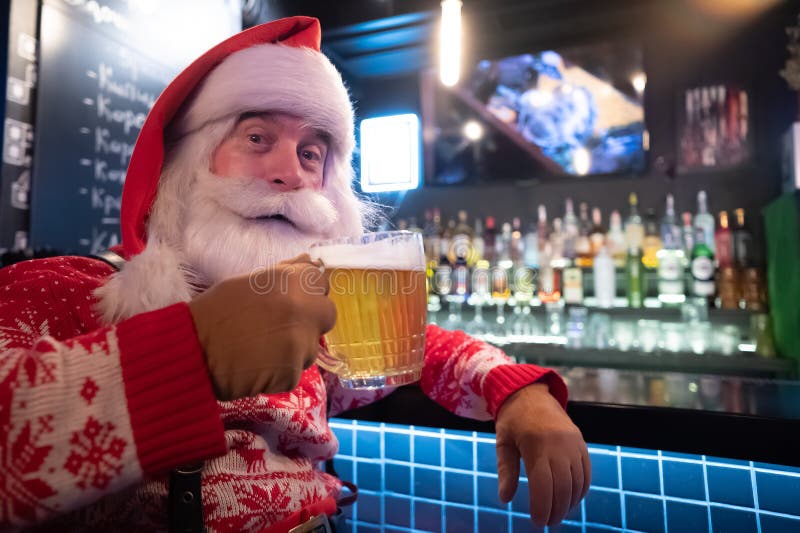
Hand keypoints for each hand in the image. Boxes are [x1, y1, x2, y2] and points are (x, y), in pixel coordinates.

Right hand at [188, 254, 335, 399]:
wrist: (192, 350)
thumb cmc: (215, 312)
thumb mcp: (249, 281)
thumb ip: (286, 273)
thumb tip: (311, 262)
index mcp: (291, 282)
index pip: (321, 282)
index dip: (310, 292)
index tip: (296, 299)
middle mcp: (303, 310)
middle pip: (328, 314)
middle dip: (312, 320)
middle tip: (285, 326)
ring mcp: (301, 344)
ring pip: (311, 346)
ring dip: (295, 347)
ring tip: (262, 348)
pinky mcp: (292, 373)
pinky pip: (294, 371)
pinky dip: (280, 371)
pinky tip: (258, 365)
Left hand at [495, 383, 590, 526]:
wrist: (531, 392)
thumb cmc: (513, 419)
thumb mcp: (503, 442)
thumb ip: (506, 471)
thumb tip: (505, 499)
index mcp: (536, 444)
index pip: (543, 484)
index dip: (542, 506)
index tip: (537, 521)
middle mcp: (558, 444)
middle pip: (563, 487)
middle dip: (557, 510)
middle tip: (548, 522)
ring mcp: (573, 443)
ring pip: (577, 482)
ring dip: (570, 503)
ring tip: (558, 514)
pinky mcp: (581, 443)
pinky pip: (586, 472)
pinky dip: (581, 489)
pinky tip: (571, 500)